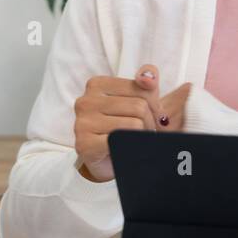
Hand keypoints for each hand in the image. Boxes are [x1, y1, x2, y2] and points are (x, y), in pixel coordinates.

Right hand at [73, 64, 188, 181]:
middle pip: (139, 106)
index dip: (155, 105)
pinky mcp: (85, 144)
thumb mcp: (140, 97)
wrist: (108, 159)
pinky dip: (132, 146)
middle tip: (144, 132)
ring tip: (135, 140)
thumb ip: (147, 79)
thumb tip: (148, 78)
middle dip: (150, 122)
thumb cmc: (125, 124)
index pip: (144, 87)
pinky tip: (126, 148)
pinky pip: (124, 140)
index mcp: (97, 84)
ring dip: (143, 135)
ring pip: (135, 124)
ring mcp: (82, 123)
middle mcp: (85, 101)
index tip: (151, 115)